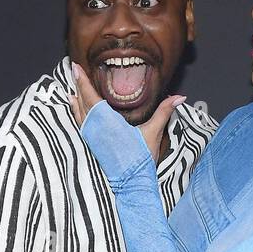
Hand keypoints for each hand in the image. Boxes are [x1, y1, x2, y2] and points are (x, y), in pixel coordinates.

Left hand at [68, 62, 184, 164]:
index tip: (76, 68)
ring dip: (76, 99)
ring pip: (80, 114)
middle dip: (78, 85)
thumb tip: (179, 97)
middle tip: (73, 69)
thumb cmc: (142, 159)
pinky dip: (77, 113)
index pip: (92, 98)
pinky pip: (81, 124)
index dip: (84, 83)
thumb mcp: (153, 133)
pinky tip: (75, 107)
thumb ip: (164, 112)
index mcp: (109, 123)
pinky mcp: (93, 145)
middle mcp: (97, 129)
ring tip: (72, 87)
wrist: (132, 183)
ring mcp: (93, 138)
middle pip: (83, 103)